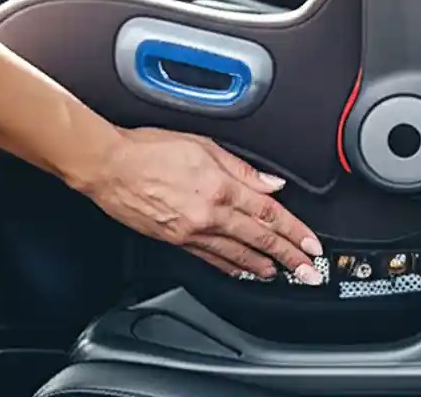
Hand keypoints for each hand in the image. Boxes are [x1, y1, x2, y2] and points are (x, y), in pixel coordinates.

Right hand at [71, 127, 324, 284]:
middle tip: (309, 273)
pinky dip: (231, 267)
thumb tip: (271, 184)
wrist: (108, 167)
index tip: (312, 245)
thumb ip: (242, 168)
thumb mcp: (203, 145)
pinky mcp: (175, 242)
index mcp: (220, 188)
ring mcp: (192, 232)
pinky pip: (211, 258)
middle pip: (259, 240)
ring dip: (264, 267)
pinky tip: (243, 271)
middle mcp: (209, 215)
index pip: (269, 213)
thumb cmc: (148, 149)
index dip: (295, 231)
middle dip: (289, 258)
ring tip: (283, 275)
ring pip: (237, 254)